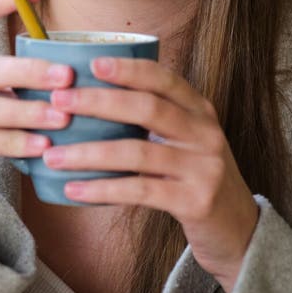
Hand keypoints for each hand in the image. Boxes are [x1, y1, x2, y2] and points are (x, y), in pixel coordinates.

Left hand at [43, 57, 258, 292]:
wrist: (238, 229)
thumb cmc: (194, 175)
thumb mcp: (184, 138)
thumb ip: (152, 117)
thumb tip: (88, 96)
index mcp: (199, 109)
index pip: (163, 79)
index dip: (129, 69)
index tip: (93, 63)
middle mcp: (204, 132)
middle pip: (147, 109)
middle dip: (99, 102)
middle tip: (59, 102)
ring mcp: (203, 167)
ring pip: (138, 152)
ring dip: (89, 153)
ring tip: (53, 155)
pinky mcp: (195, 201)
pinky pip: (140, 191)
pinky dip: (103, 189)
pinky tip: (73, 189)